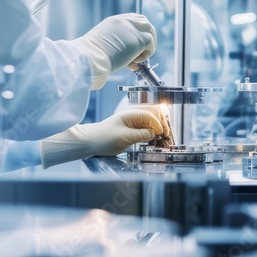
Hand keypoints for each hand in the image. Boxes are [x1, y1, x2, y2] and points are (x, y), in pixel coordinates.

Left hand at [40, 106, 163, 167]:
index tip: (162, 133)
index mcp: (130, 114)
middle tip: (167, 135)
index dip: (158, 124)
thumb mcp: (124, 137)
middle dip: (161, 123)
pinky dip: (153, 132)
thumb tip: (154, 133)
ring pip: (151, 122)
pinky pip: (146, 129)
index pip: (149, 115)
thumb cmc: (104, 138)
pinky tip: (156, 138)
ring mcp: (133, 123)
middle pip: (153, 116)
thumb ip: (141, 134)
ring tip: (164, 137)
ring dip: (158, 128)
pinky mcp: (132, 130)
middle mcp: (133, 117)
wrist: (90, 142)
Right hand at [70, 13, 155, 89]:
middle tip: (139, 52)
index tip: (133, 44)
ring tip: (135, 59)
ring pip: (151, 33)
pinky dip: (145, 56)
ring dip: (147, 46)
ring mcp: (134, 28)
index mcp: (115, 20)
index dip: (136, 31)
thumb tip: (128, 59)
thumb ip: (115, 44)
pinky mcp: (142, 39)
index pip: (133, 19)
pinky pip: (151, 47)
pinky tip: (132, 62)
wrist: (91, 56)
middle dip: (146, 37)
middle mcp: (125, 20)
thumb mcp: (102, 43)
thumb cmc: (90, 55)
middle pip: (145, 23)